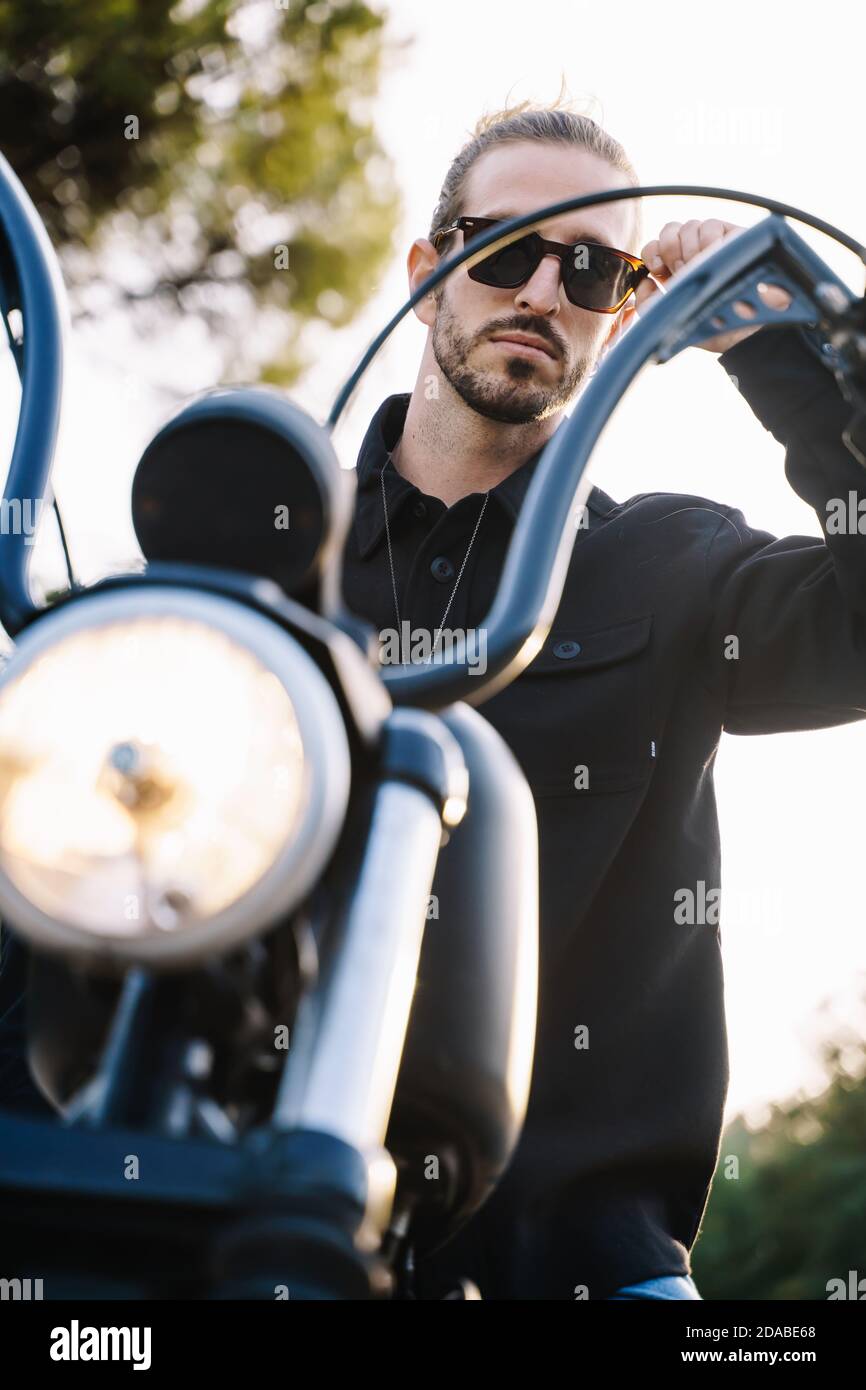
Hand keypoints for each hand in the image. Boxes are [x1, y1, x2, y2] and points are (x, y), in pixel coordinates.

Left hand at [633, 219, 791, 353]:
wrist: (743, 331)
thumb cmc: (709, 326)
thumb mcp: (671, 319)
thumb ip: (648, 303)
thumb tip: (643, 281)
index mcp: (675, 270)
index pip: (655, 246)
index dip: (652, 253)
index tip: (658, 270)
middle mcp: (692, 253)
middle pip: (669, 230)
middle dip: (672, 251)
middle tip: (683, 271)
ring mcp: (712, 242)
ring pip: (689, 226)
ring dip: (691, 248)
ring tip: (701, 266)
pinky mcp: (732, 236)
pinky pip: (710, 225)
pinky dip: (708, 241)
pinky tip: (714, 256)